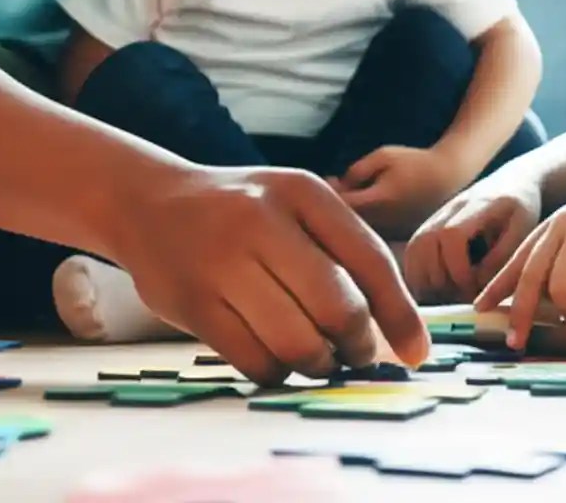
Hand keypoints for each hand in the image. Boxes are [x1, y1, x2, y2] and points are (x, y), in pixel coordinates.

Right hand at [109, 163, 429, 385]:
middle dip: (358, 346)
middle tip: (356, 356)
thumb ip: (342, 253)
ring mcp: (223, 262)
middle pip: (339, 309)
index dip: (400, 315)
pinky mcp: (192, 303)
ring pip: (298, 342)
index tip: (416, 353)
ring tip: (317, 358)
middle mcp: (263, 220)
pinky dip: (276, 372)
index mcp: (303, 193)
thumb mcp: (295, 206)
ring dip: (318, 364)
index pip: (371, 261)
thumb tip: (397, 331)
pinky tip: (275, 360)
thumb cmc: (243, 214)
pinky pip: (254, 361)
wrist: (149, 203)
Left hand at [328, 146, 465, 239]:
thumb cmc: (414, 162)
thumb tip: (337, 187)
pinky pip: (373, 233)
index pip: (341, 206)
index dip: (328, 194)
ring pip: (358, 230)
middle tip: (336, 183)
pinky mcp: (398, 238)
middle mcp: (383, 222)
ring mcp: (391, 233)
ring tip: (353, 192)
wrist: (448, 178)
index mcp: (378, 201)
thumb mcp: (383, 155)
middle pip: (345, 222)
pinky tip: (368, 204)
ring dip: (349, 213)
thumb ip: (356, 170)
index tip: (330, 179)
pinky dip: (364, 221)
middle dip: (336, 204)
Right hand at [402, 172, 541, 303]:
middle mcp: (452, 207)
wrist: (512, 180)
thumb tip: (478, 284)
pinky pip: (413, 249)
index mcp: (478, 205)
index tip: (473, 288)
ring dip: (424, 277)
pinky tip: (434, 288)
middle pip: (426, 242)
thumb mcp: (524, 230)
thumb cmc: (522, 207)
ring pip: (414, 247)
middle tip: (460, 295)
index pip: (452, 234)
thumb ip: (502, 256)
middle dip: (440, 277)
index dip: (458, 267)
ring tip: (446, 294)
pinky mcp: (431, 223)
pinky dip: (417, 272)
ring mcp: (438, 213)